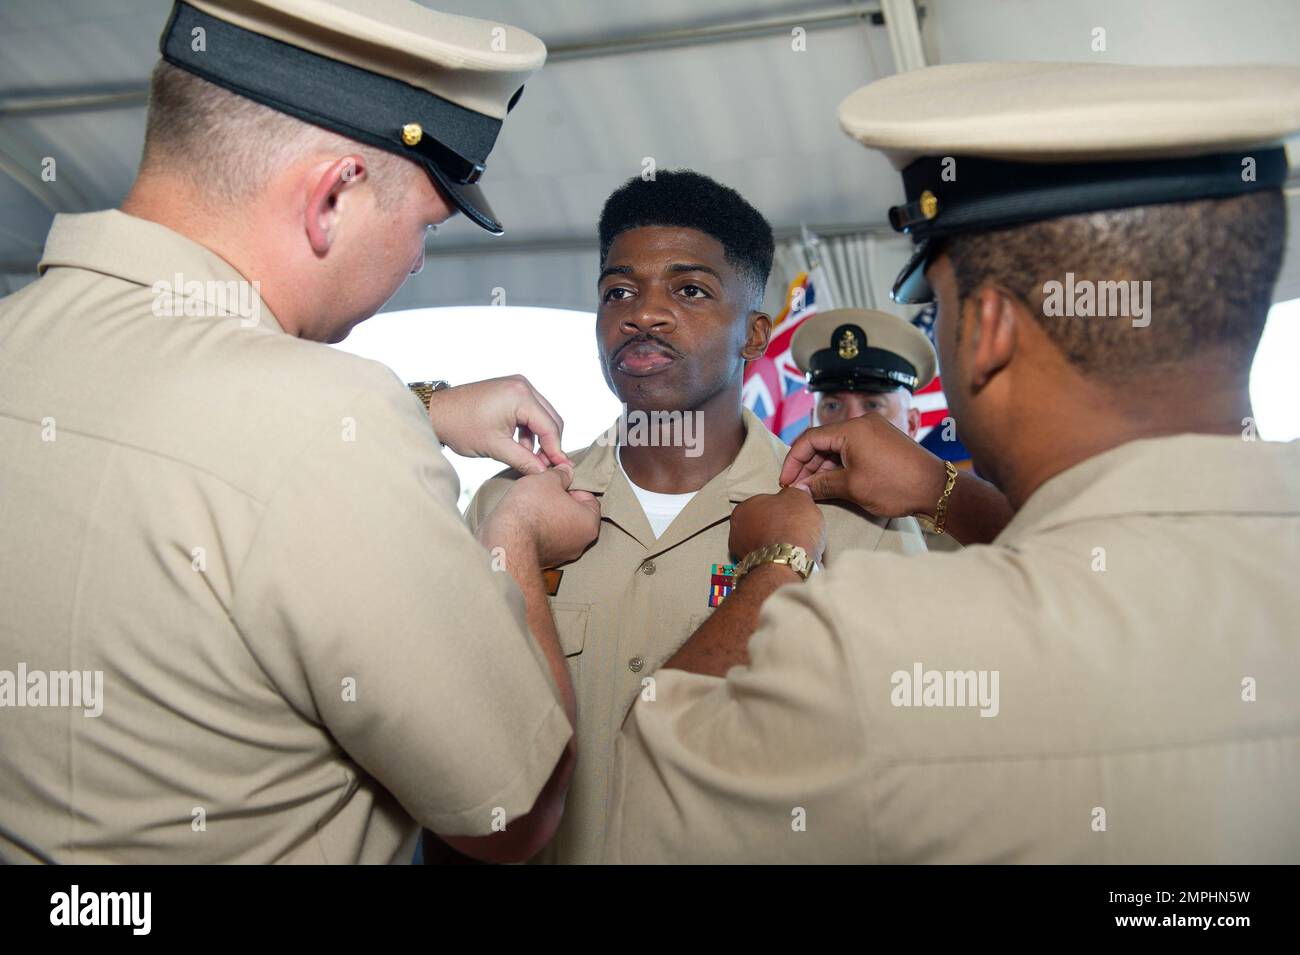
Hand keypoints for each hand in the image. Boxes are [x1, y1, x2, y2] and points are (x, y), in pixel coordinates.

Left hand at [426, 375, 570, 474]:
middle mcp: (522, 385)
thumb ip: (524, 460)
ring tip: (530, 459)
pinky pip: (529, 411)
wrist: (436, 412)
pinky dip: (529, 429)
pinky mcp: (510, 389)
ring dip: (539, 438)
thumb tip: (544, 473)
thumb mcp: (495, 447)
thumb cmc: (460, 426)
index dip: (556, 450)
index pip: (550, 426)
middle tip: (546, 466)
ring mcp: (516, 385)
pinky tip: (520, 447)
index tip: (560, 469)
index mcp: (520, 396)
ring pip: (541, 415)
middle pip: (550, 419)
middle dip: (550, 444)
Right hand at [477, 467, 600, 568]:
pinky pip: (546, 540)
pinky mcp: (545, 561)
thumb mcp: (547, 479)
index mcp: (589, 524)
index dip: (574, 486)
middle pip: (576, 515)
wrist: (504, 539)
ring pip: (560, 528)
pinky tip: (527, 521)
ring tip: (533, 506)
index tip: (559, 482)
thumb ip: (561, 474)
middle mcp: (580, 544)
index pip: (590, 499)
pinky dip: (539, 531)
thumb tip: (566, 472)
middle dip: (562, 502)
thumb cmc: (529, 509)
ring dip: (550, 516)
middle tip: (546, 492)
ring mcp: (562, 555)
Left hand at [729, 486, 825, 565]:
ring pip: (762, 545)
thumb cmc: (791, 528)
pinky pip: (767, 562)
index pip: (762, 504)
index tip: (791, 514)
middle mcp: (736, 531)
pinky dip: (776, 561)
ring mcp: (742, 554)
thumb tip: (794, 494)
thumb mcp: (799, 497)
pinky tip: (789, 560)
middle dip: (776, 528)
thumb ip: (793, 493)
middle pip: (760, 525)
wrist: (790, 561)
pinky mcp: (752, 572)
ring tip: (794, 547)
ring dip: (775, 546)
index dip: (780, 508)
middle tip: (794, 530)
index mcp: (743, 508)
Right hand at [780, 414, 946, 517]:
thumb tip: (800, 488)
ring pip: (836, 446)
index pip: (809, 439)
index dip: (793, 461)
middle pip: (822, 440)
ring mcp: (873, 431)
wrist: (936, 489)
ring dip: (822, 466)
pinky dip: (839, 464)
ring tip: (812, 489)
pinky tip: (831, 482)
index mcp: (852, 429)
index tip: (785, 481)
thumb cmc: (896, 486)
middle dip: (806, 465)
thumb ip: (821, 485)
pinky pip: (852, 449)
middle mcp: (862, 423)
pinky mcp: (881, 441)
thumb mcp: (853, 488)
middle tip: (796, 488)